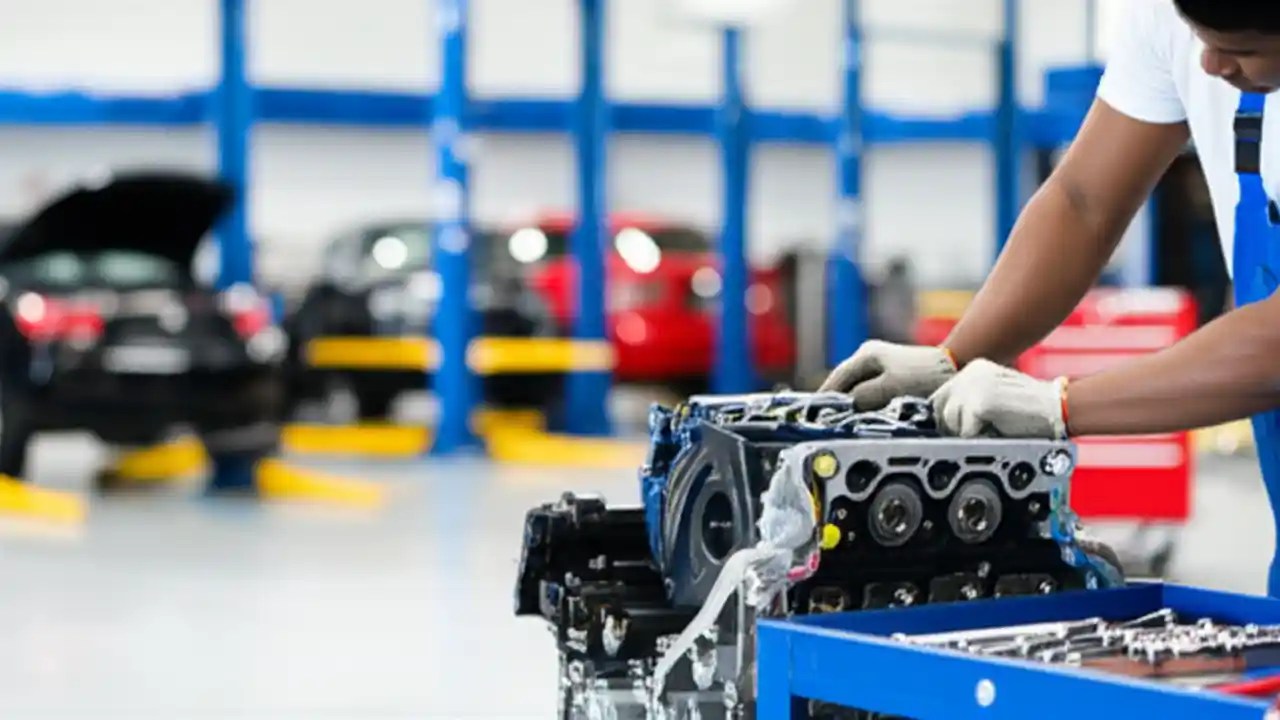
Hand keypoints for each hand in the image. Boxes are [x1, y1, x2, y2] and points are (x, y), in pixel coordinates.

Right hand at [818, 340, 957, 409]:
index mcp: (866, 355)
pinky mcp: (893, 374)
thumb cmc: (923, 376)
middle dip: (839, 401)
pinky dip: (867, 402)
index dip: (825, 397)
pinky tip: (867, 415)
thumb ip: (864, 396)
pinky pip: (872, 390)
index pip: (837, 378)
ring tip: (847, 421)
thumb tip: (847, 405)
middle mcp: (870, 356)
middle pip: (846, 383)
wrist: (956, 365)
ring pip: (859, 388)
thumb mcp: (890, 387)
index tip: (815, 414)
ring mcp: (882, 364)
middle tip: (830, 421)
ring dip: (854, 403)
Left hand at [929, 359, 1066, 438]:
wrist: (1059, 409)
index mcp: (973, 369)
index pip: (940, 396)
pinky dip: (980, 439)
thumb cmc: (1031, 410)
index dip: (947, 417)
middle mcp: (969, 373)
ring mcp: (974, 386)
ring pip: (950, 423)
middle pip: (939, 408)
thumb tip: (942, 420)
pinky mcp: (980, 404)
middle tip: (976, 434)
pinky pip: (965, 433)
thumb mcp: (995, 396)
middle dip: (952, 426)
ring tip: (993, 429)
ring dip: (967, 434)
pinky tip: (999, 431)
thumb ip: (969, 401)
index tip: (956, 429)